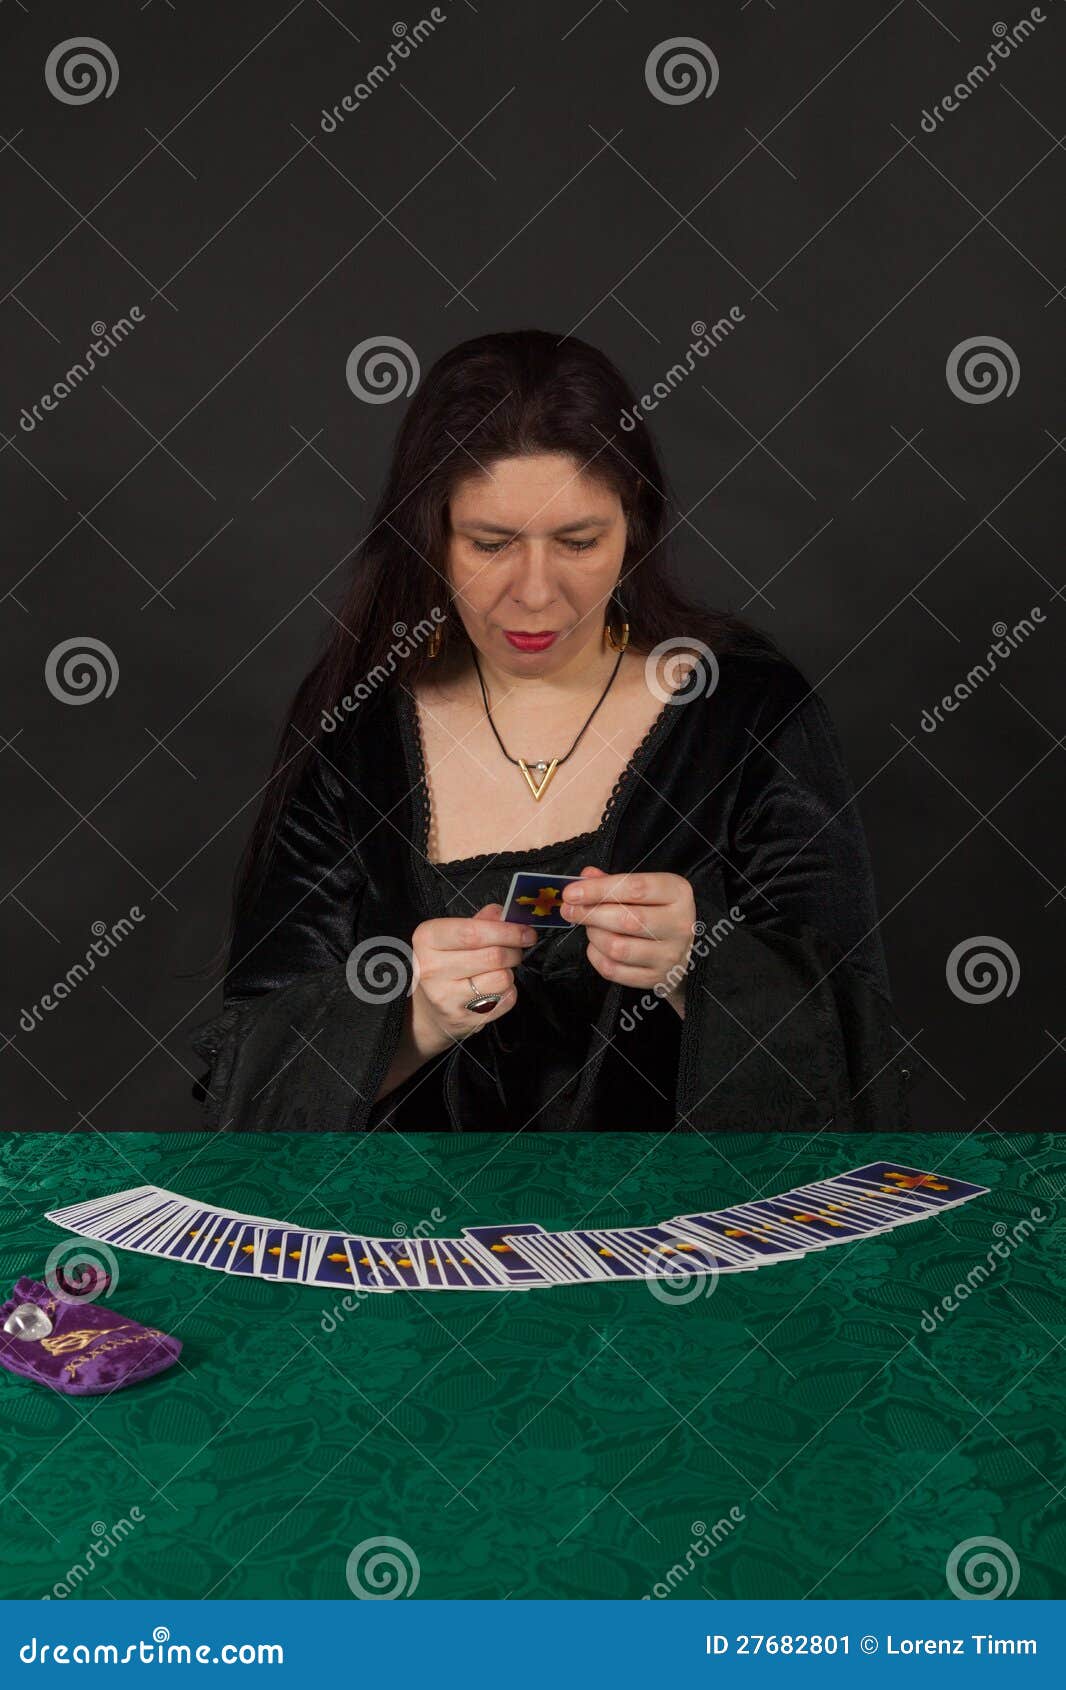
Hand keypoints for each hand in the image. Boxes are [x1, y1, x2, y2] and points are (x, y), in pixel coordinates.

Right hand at [409, 903, 536, 1053]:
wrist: (428, 1010)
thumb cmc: (445, 966)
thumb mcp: (452, 936)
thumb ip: (480, 922)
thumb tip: (504, 914)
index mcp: (428, 939)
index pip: (473, 932)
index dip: (507, 931)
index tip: (526, 932)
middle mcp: (432, 968)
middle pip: (493, 956)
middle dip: (514, 951)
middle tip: (516, 950)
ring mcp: (446, 997)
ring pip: (501, 979)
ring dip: (509, 972)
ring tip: (499, 970)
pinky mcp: (462, 1018)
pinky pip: (504, 1000)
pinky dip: (507, 992)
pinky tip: (493, 990)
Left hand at [560, 867, 695, 1016]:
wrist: (684, 948)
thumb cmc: (658, 911)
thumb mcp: (646, 888)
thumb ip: (613, 881)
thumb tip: (584, 878)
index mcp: (677, 894)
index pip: (635, 888)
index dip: (598, 890)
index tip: (571, 892)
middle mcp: (679, 925)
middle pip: (626, 920)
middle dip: (589, 914)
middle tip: (569, 910)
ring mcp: (669, 956)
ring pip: (617, 948)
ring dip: (594, 935)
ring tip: (590, 927)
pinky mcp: (655, 978)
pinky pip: (613, 970)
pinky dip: (596, 956)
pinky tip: (596, 946)